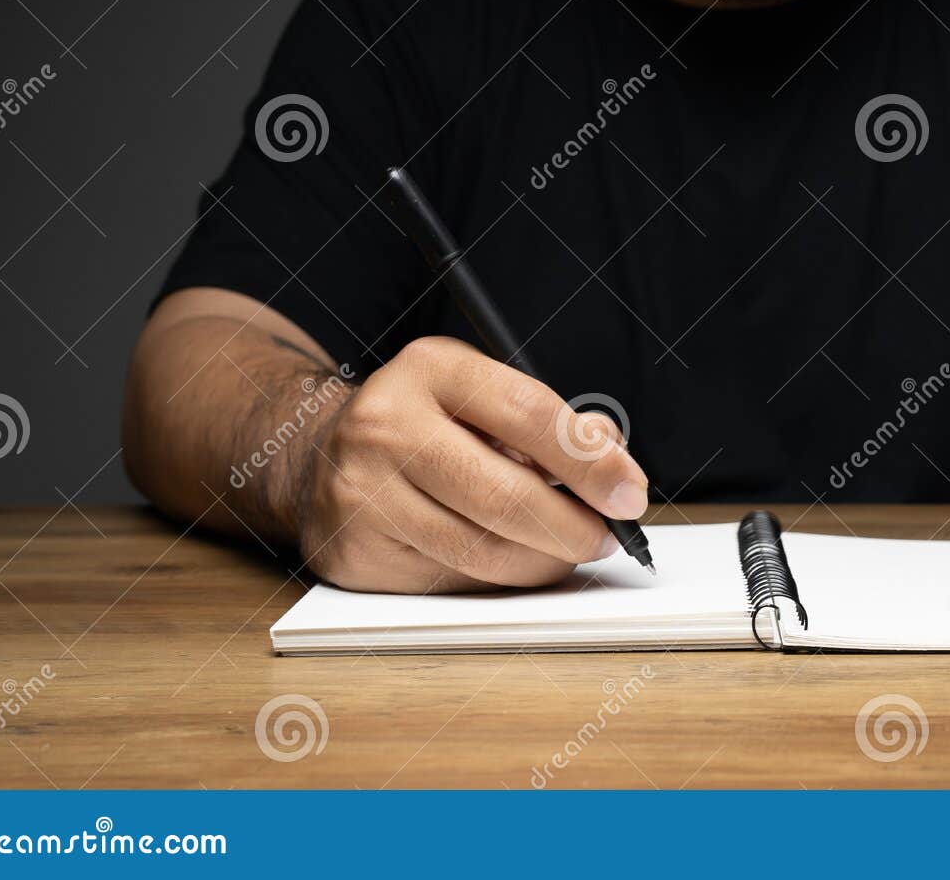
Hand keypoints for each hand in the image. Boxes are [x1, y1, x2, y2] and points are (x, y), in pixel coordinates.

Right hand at [295, 336, 647, 592]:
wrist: (319, 453)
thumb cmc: (427, 422)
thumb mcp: (483, 393)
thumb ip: (552, 423)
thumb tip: (613, 467)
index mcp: (431, 369)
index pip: (529, 414)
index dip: (591, 462)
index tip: (630, 492)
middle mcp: (387, 425)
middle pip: (506, 495)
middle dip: (574, 526)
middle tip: (608, 535)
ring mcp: (363, 492)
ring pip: (481, 550)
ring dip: (544, 560)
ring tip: (570, 549)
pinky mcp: (355, 551)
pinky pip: (450, 579)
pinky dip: (498, 578)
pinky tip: (515, 561)